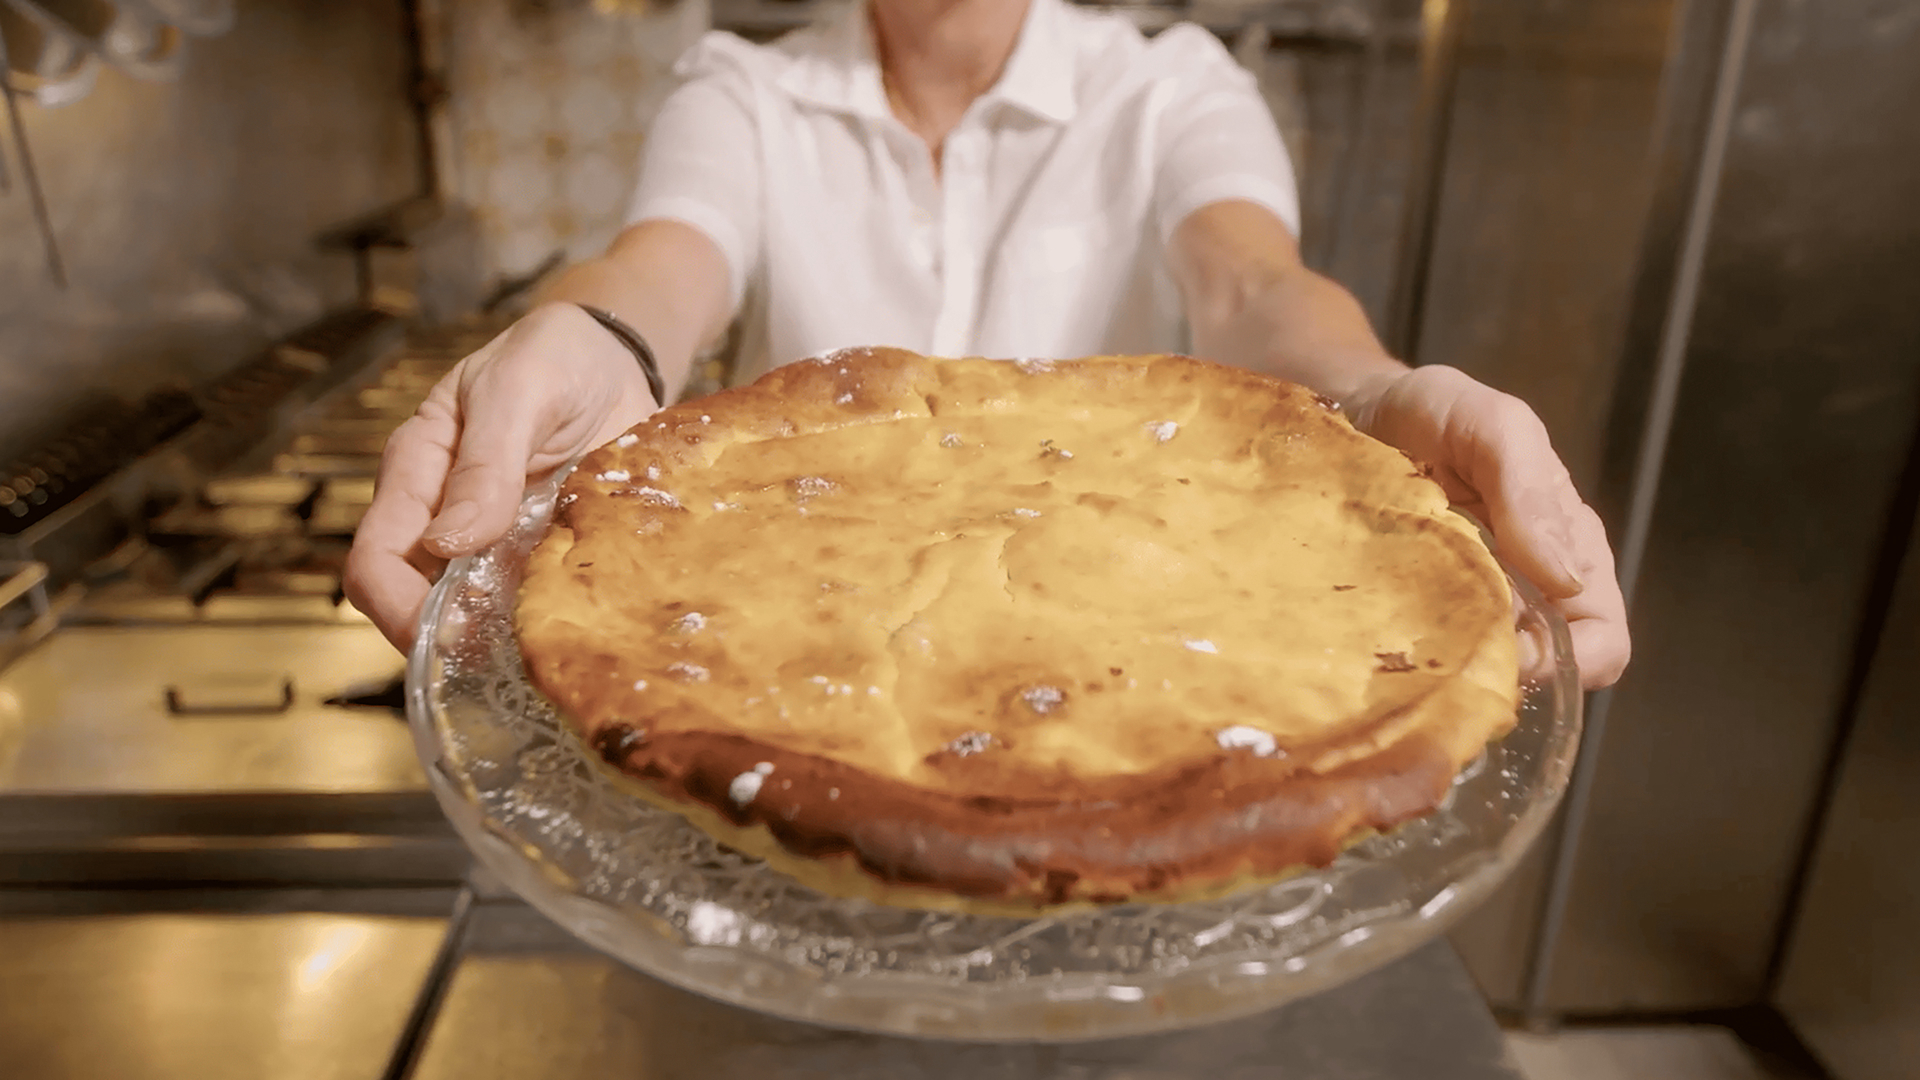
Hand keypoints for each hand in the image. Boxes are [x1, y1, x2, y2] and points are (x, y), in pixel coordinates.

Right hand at [344, 302, 657, 651]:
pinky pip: (539, 605)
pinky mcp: (545, 557)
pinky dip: (554, 623)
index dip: (398, 610)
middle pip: (422, 605)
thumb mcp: (517, 389)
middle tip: (511, 659)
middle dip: (456, 640)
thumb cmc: (552, 360)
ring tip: (549, 655)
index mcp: (418, 474)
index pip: (376, 563)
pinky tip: (586, 633)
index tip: (449, 638)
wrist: (614, 360)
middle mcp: (449, 520)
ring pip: (482, 614)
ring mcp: (499, 544)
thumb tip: (448, 543)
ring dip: (508, 639)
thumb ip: (484, 462)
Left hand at [1347, 365, 1629, 688]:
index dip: (1570, 662)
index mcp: (1567, 550)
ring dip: (1454, 667)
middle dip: (1504, 672)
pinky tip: (1384, 636)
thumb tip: (1566, 581)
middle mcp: (1527, 590)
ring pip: (1481, 671)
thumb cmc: (1436, 412)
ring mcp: (1468, 605)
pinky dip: (1413, 658)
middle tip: (1450, 644)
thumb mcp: (1493, 426)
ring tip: (1411, 637)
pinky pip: (1427, 656)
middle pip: (1541, 671)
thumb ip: (1530, 490)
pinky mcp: (1414, 610)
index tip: (1515, 654)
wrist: (1357, 409)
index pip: (1600, 641)